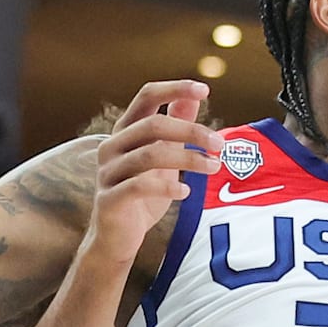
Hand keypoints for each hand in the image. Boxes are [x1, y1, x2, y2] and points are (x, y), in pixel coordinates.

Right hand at [87, 79, 220, 255]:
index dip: (174, 89)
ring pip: (150, 155)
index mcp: (125, 130)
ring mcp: (108, 172)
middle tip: (219, 144)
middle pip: (153, 125)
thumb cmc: (142, 195)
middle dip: (191, 132)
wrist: (117, 238)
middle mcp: (112, 146)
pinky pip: (139, 187)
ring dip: (187, 159)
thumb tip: (194, 97)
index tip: (205, 89)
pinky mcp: (109, 199)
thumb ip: (175, 126)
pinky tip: (185, 193)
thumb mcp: (163, 157)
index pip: (146, 96)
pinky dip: (166, 188)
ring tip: (213, 167)